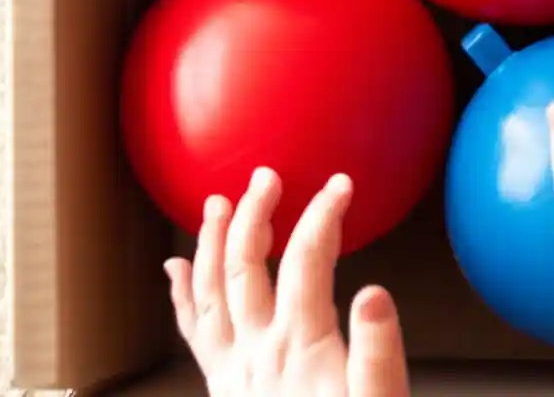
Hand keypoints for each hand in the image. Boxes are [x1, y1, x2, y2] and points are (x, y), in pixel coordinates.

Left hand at [163, 170, 409, 396]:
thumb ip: (378, 354)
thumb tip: (373, 292)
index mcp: (301, 347)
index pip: (307, 261)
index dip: (323, 215)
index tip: (341, 185)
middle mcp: (257, 351)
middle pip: (245, 265)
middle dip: (255, 213)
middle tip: (268, 177)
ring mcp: (234, 370)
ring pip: (209, 292)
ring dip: (211, 243)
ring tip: (215, 204)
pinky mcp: (224, 387)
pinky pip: (194, 332)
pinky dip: (182, 296)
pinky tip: (175, 271)